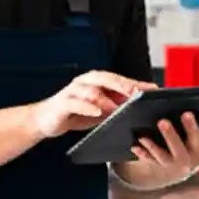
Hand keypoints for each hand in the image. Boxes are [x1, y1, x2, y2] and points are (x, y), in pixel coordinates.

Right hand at [30, 71, 154, 138]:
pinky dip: (88, 107)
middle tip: (138, 94)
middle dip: (124, 85)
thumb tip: (140, 106)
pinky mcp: (63, 103)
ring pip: (92, 90)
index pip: (120, 79)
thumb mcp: (100, 110)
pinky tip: (98, 112)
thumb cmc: (75, 113)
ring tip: (119, 108)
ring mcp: (73, 91)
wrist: (45, 120)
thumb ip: (117, 105)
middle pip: (107, 79)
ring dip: (107, 99)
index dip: (136, 83)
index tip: (153, 89)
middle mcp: (85, 82)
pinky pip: (76, 102)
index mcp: (96, 81)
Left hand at [131, 112, 198, 183]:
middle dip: (171, 135)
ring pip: (162, 156)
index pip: (198, 137)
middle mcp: (189, 160)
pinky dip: (142, 153)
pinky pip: (150, 161)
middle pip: (179, 148)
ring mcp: (174, 165)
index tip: (186, 113)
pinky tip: (134, 145)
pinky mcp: (160, 167)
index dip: (192, 126)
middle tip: (162, 121)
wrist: (184, 167)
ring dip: (152, 146)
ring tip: (142, 136)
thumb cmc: (194, 143)